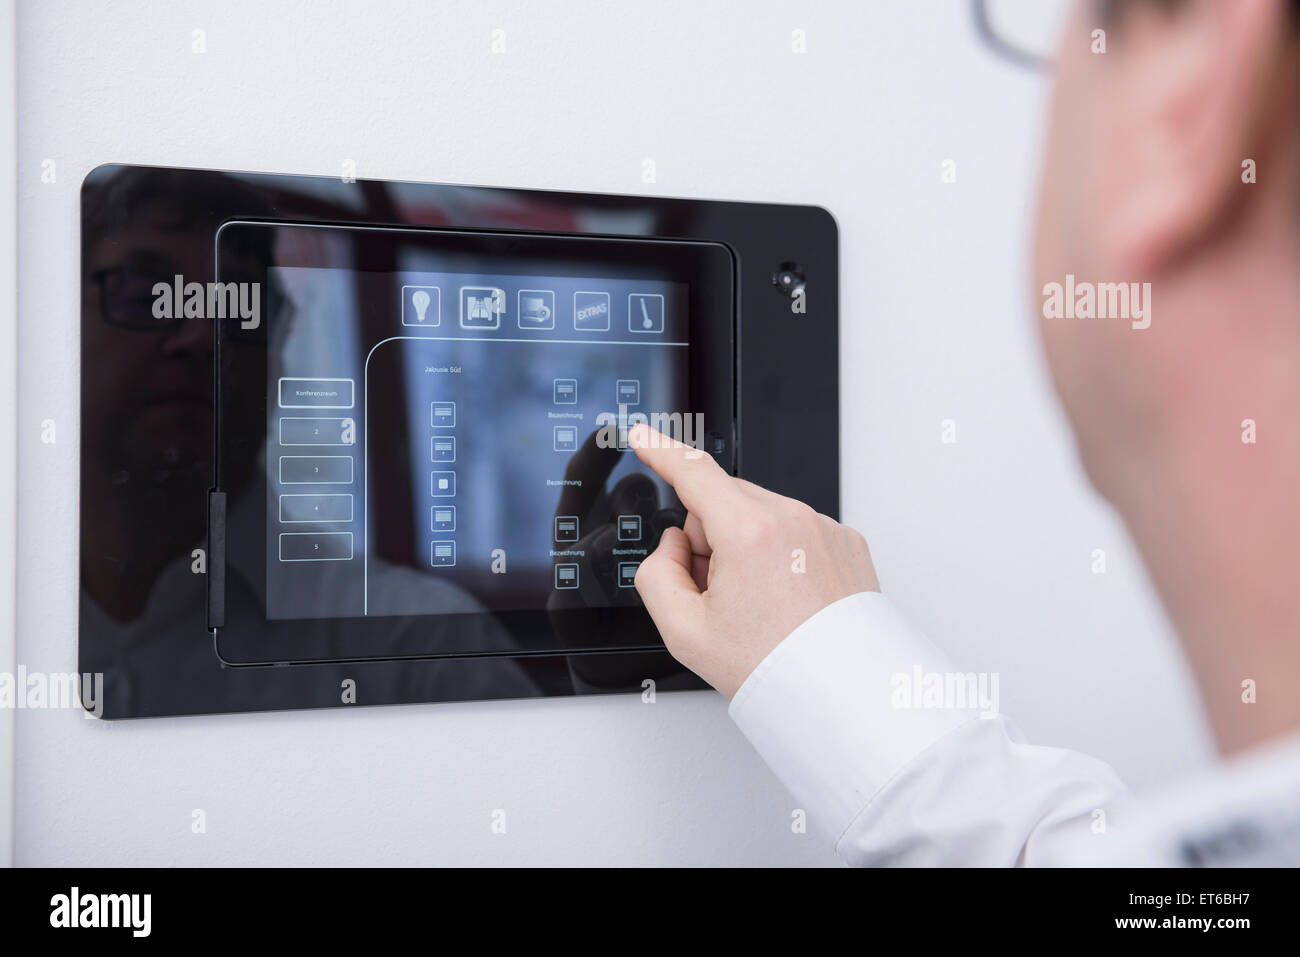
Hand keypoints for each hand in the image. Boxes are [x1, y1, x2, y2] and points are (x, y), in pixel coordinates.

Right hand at [628, 424, 879, 698]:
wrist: (839, 693)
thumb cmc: (773, 667)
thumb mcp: (684, 632)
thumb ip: (656, 575)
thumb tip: (673, 547)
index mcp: (750, 532)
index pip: (694, 473)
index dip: (661, 451)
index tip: (644, 436)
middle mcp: (794, 519)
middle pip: (725, 503)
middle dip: (711, 537)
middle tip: (720, 595)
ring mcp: (826, 528)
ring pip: (762, 516)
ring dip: (748, 547)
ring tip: (761, 605)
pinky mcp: (847, 542)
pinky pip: (797, 532)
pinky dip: (784, 556)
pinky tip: (788, 600)